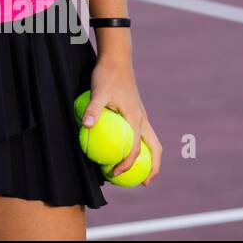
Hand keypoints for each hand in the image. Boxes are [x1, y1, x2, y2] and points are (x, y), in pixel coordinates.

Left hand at [83, 57, 161, 184]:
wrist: (117, 60)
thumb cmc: (107, 75)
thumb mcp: (98, 92)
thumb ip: (94, 109)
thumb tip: (87, 126)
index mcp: (136, 119)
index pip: (136, 149)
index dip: (127, 165)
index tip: (115, 174)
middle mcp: (143, 119)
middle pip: (154, 148)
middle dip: (151, 167)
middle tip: (143, 183)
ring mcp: (141, 115)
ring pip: (152, 141)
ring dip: (149, 157)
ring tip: (140, 170)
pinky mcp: (136, 111)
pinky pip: (143, 133)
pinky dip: (140, 144)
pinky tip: (126, 148)